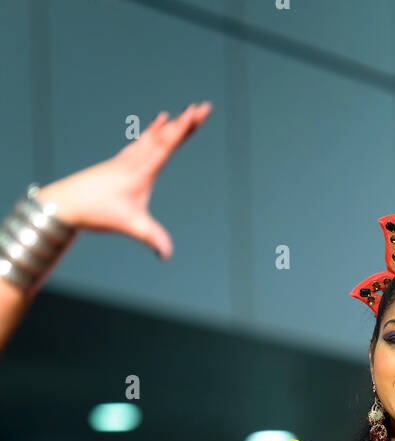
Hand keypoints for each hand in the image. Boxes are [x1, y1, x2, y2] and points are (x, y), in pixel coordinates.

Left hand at [34, 103, 211, 257]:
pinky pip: (143, 141)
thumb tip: (167, 254)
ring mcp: (127, 160)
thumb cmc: (97, 211)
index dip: (184, 128)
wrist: (66, 202)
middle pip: (165, 136)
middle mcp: (135, 159)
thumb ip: (151, 237)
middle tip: (203, 108)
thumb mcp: (129, 225)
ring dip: (174, 125)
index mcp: (141, 170)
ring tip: (187, 114)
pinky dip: (155, 131)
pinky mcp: (121, 164)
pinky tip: (158, 124)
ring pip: (155, 136)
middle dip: (186, 122)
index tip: (198, 112)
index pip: (167, 144)